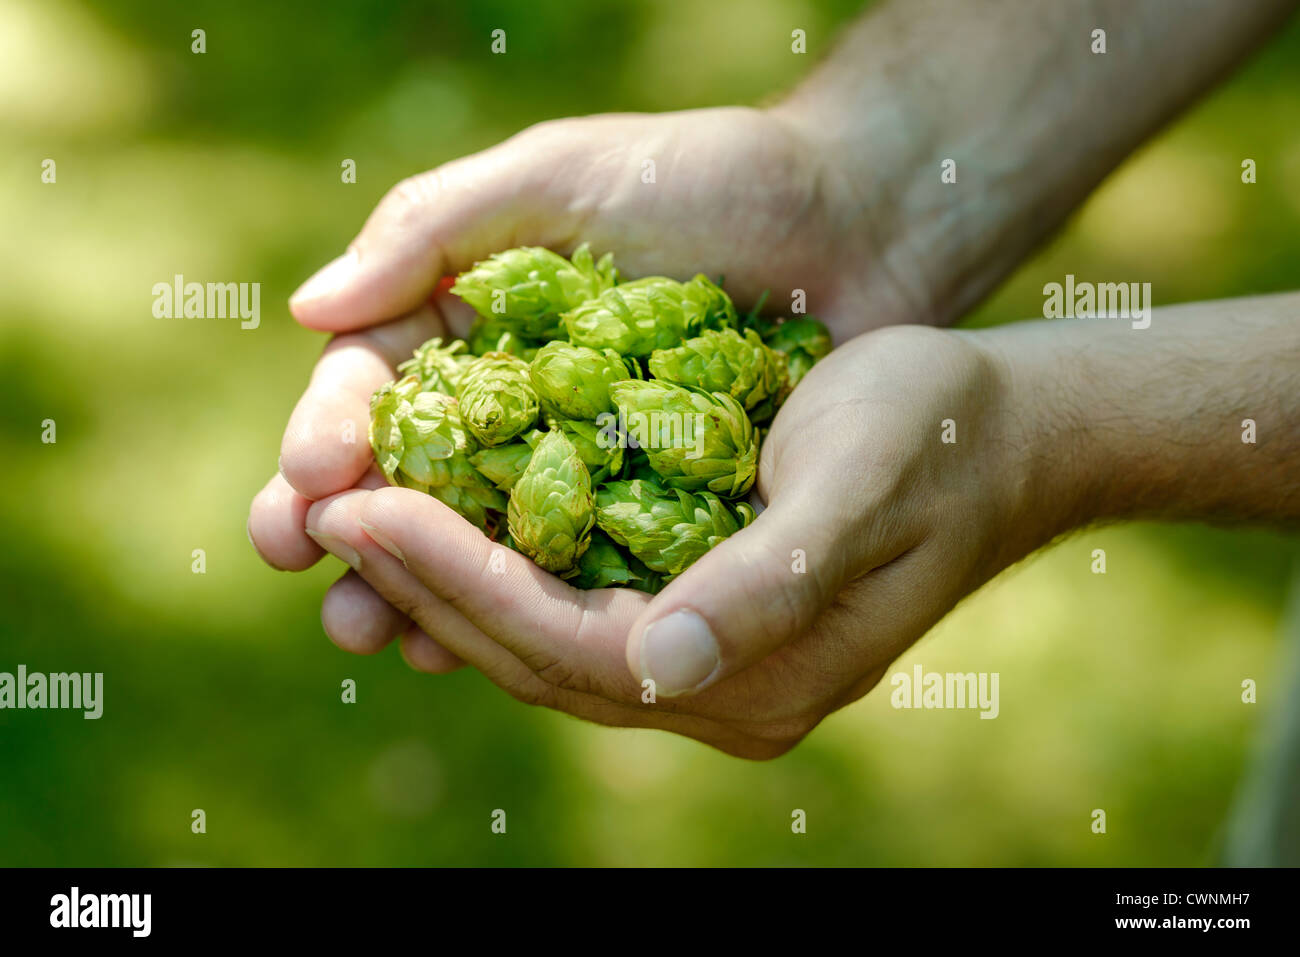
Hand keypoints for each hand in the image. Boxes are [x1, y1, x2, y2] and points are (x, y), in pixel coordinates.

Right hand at [248, 106, 933, 661]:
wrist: (855, 223)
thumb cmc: (706, 175)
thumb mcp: (558, 175)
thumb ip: (434, 228)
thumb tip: (308, 312)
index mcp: (467, 315)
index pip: (374, 383)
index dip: (331, 437)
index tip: (306, 488)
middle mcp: (511, 395)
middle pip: (411, 475)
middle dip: (354, 532)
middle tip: (309, 577)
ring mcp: (577, 456)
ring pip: (480, 537)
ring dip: (421, 591)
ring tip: (375, 634)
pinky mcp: (645, 503)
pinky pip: (574, 567)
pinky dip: (526, 606)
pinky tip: (477, 648)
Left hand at [298, 325, 1039, 757]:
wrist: (1004, 431)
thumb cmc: (937, 437)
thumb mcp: (856, 488)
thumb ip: (763, 586)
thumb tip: (654, 670)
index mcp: (754, 673)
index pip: (567, 645)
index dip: (456, 580)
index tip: (360, 505)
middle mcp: (716, 686)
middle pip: (534, 654)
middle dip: (423, 582)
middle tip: (324, 510)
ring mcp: (706, 660)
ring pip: (539, 636)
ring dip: (441, 580)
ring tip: (356, 514)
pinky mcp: (698, 614)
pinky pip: (570, 603)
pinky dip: (496, 563)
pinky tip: (442, 513)